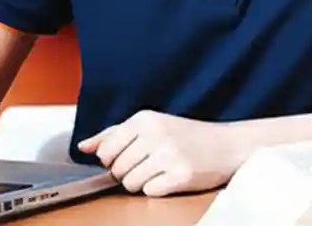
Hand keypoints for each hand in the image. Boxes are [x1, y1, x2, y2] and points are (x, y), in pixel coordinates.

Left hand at [76, 110, 244, 196]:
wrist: (227, 145)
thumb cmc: (186, 136)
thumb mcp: (149, 125)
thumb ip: (113, 134)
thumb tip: (83, 147)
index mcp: (144, 119)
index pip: (106, 150)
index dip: (111, 161)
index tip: (125, 159)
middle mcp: (155, 134)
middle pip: (117, 169)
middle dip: (127, 174)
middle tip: (146, 166)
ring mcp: (169, 155)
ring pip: (130, 183)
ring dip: (140, 184)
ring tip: (158, 172)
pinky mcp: (182, 175)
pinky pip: (150, 192)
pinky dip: (157, 189)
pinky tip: (169, 179)